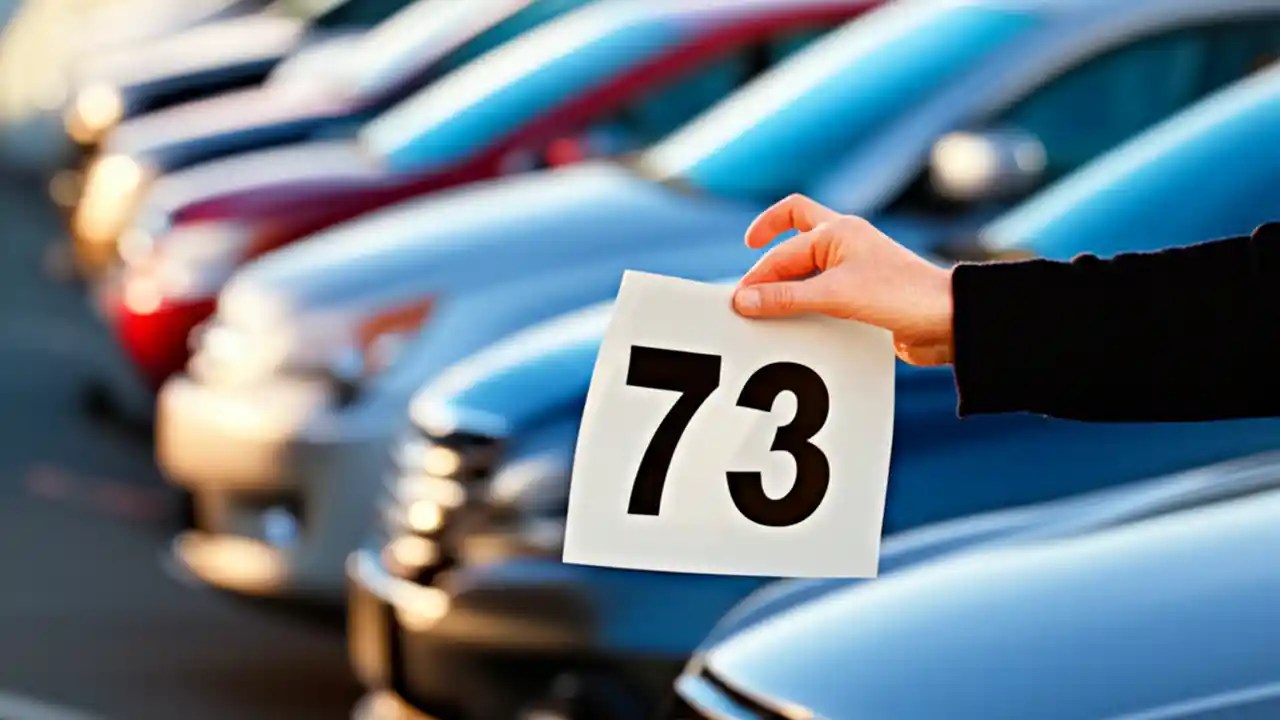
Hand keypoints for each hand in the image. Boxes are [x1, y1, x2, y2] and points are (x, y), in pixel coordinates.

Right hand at [732, 194, 954, 365]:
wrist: (948, 321)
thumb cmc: (901, 296)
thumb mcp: (836, 296)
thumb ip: (786, 298)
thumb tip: (742, 300)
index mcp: (838, 231)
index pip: (783, 250)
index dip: (757, 276)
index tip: (738, 303)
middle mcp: (844, 243)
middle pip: (792, 235)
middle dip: (767, 258)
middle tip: (745, 291)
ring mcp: (854, 267)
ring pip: (807, 267)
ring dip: (786, 284)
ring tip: (766, 309)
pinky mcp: (861, 294)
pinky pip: (822, 293)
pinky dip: (804, 304)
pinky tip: (796, 323)